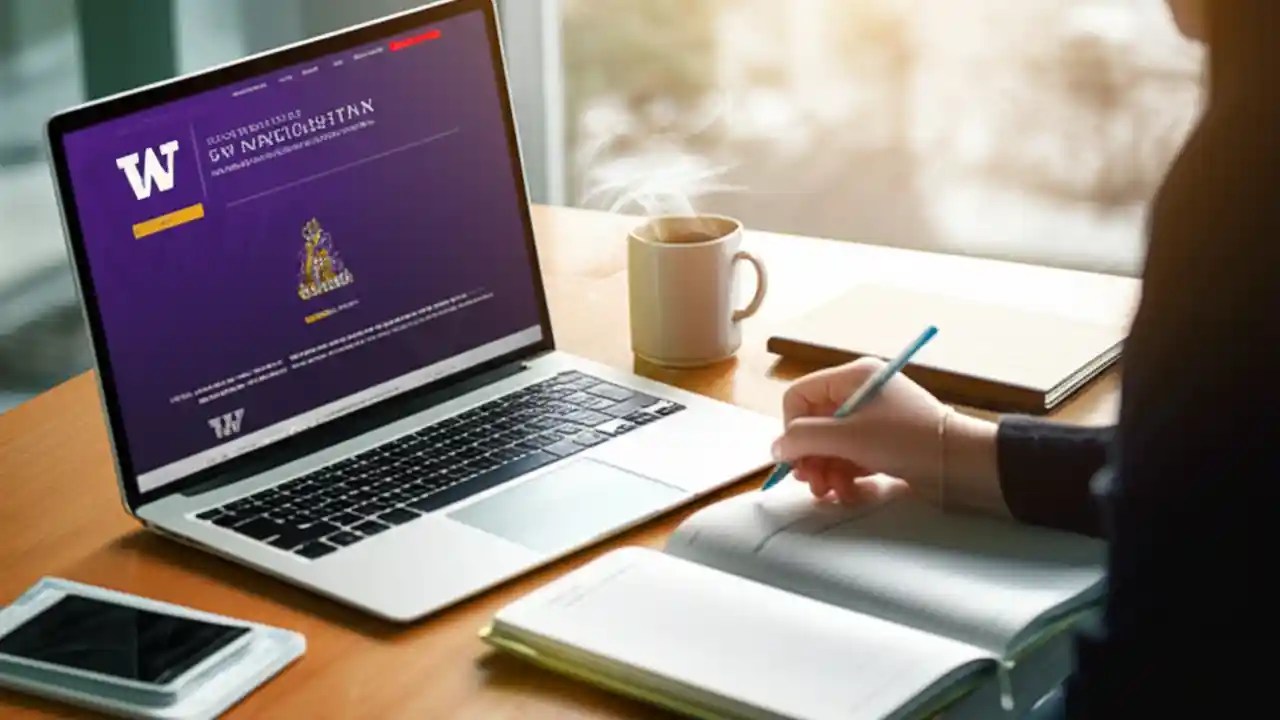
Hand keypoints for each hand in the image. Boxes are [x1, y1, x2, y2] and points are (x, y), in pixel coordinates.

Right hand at [772, 358, 959, 504]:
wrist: (962, 463)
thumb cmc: (904, 440)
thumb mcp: (848, 438)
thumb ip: (804, 440)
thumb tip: (775, 448)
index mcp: (852, 377)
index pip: (799, 396)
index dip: (792, 428)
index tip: (797, 459)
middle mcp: (860, 394)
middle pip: (814, 424)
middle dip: (810, 457)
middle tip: (813, 485)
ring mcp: (873, 420)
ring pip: (831, 445)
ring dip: (826, 471)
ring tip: (832, 494)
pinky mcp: (884, 444)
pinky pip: (852, 456)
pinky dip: (847, 475)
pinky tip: (851, 494)